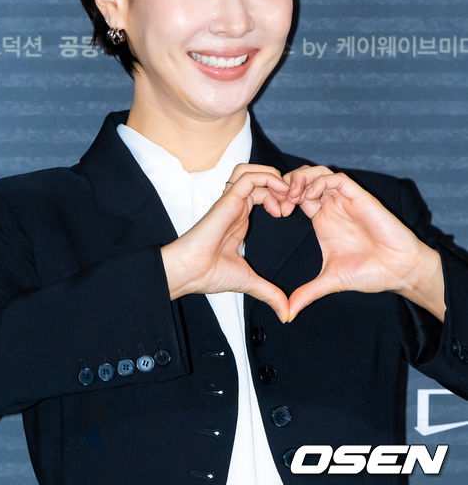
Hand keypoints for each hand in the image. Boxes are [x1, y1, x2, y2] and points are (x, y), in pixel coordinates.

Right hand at [161, 164, 289, 322]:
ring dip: (273, 177)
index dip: (280, 199)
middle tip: (293, 202)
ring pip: (252, 171)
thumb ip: (269, 292)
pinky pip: (248, 177)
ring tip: (286, 194)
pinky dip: (267, 179)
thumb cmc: (210, 274)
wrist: (191, 272)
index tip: (290, 214)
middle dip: (280, 186)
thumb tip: (285, 313)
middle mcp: (236, 206)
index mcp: (239, 218)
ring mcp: (231, 200)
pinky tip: (279, 195)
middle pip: (259, 178)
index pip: (263, 194)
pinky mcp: (228, 199)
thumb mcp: (249, 281)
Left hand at [281, 166, 445, 321]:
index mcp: (321, 219)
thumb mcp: (330, 281)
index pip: (294, 196)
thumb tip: (288, 313)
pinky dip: (320, 182)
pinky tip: (311, 196)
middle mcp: (331, 206)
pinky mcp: (359, 197)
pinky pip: (336, 179)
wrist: (399, 271)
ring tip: (291, 196)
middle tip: (278, 201)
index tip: (274, 213)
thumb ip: (308, 292)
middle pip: (302, 179)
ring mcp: (344, 200)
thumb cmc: (369, 273)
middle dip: (285, 184)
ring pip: (317, 173)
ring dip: (300, 179)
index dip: (280, 199)